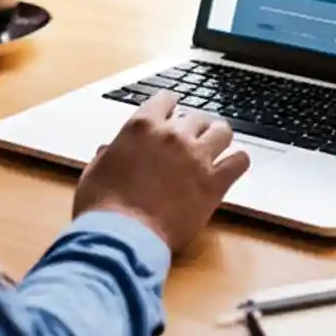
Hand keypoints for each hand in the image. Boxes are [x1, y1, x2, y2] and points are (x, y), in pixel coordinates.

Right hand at [73, 91, 250, 251]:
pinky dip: (237, 162)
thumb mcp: (95, 172)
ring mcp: (196, 157)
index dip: (169, 107)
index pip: (165, 99)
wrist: (122, 236)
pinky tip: (231, 168)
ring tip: (214, 149)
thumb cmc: (102, 207)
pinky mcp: (214, 182)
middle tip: (189, 142)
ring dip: (218, 138)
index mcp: (142, 127)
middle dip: (192, 128)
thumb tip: (108, 151)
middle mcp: (172, 135)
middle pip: (195, 117)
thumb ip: (107, 156)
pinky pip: (240, 161)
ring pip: (222, 131)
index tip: (171, 113)